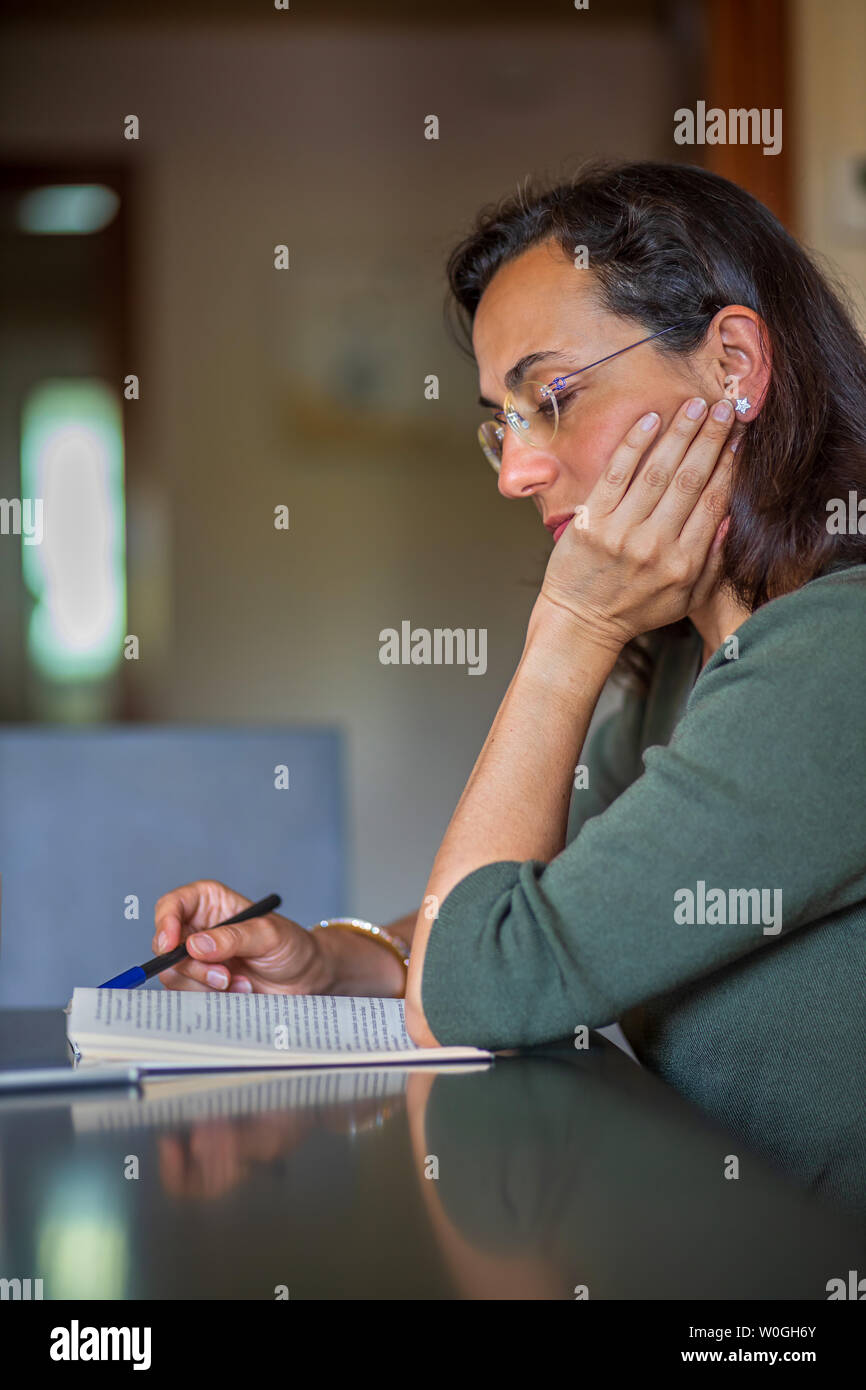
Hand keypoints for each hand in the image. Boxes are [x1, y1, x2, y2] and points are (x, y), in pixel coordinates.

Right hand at [152, 880, 325, 993]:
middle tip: (223, 976)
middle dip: (193, 966)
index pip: (172, 905)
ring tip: (241, 983)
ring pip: (174, 974)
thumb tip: (196, 945)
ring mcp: (199, 959)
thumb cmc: (291, 946)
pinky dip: (213, 998)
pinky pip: (189, 994)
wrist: (305, 979)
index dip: (165, 923)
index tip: (171, 945)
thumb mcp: (268, 935)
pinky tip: (240, 991)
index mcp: (211, 903)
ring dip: (207, 985)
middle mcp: (199, 929)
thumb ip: (233, 938)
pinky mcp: (203, 985)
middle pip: (167, 946)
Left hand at [537, 396, 739, 652]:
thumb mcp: (687, 598)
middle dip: (710, 438)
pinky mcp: (592, 521)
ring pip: (657, 471)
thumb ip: (714, 561)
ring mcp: (621, 532)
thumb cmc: (636, 609)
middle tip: (724, 408)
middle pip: (691, 479)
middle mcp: (655, 545)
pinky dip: (635, 444)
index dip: (729, 465)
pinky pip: (616, 473)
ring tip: (695, 405)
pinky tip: (652, 420)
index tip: (740, 437)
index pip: (714, 502)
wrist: (580, 622)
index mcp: (685, 563)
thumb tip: (733, 516)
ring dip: (680, 432)